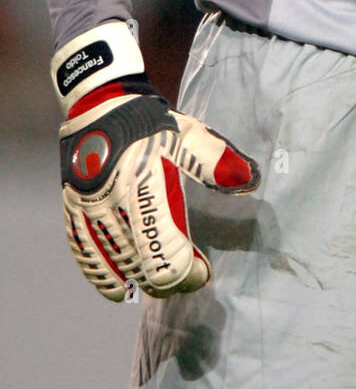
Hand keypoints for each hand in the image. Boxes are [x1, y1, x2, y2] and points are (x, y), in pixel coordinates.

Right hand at [53, 22, 259, 300]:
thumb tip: (250, 180)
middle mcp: (113, 201)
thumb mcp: (188, 134)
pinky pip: (85, 254)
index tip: (202, 271)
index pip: (165, 254)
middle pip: (141, 267)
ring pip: (115, 264)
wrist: (101, 102)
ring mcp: (89, 207)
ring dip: (140, 277)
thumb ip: (217, 161)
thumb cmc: (150, 121)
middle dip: (167, 280)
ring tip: (159, 276)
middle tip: (184, 274)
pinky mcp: (73, 208)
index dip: (187, 275)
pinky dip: (103, 275)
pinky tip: (118, 286)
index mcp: (144, 184)